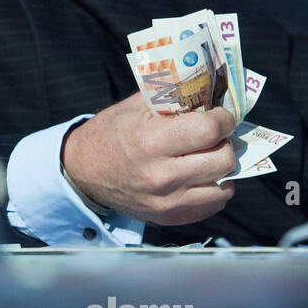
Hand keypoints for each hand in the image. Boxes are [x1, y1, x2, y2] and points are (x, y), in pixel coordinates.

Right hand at [61, 93, 236, 225]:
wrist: (83, 171)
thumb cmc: (110, 134)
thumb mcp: (136, 106)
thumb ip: (173, 96)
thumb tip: (212, 90)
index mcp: (150, 141)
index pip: (210, 130)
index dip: (223, 119)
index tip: (220, 115)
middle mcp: (161, 176)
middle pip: (224, 159)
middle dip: (223, 142)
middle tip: (212, 136)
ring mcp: (167, 201)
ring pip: (224, 185)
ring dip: (221, 168)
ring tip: (207, 156)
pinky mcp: (170, 217)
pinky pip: (213, 204)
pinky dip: (214, 188)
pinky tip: (200, 175)